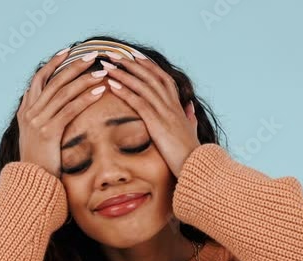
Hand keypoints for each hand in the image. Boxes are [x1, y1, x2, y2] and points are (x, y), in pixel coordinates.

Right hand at [16, 49, 109, 176]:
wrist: (30, 184)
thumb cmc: (40, 164)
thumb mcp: (37, 139)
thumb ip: (43, 120)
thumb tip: (55, 108)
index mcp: (26, 111)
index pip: (39, 78)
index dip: (53, 63)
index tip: (68, 51)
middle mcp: (29, 113)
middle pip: (54, 80)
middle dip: (74, 65)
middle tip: (92, 54)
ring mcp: (37, 122)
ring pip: (63, 92)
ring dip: (84, 79)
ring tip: (102, 71)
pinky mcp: (48, 132)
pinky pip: (70, 110)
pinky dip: (85, 98)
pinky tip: (99, 91)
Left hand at [101, 52, 200, 177]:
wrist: (196, 165)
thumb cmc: (191, 152)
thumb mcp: (192, 130)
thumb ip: (190, 118)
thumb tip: (190, 107)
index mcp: (177, 106)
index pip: (162, 78)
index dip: (147, 65)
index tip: (133, 56)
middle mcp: (171, 105)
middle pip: (149, 76)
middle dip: (130, 63)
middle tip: (113, 54)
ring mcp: (165, 112)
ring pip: (142, 85)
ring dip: (122, 73)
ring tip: (106, 65)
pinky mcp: (157, 123)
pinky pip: (138, 102)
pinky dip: (124, 91)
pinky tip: (111, 84)